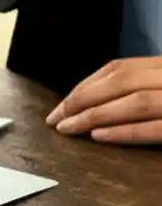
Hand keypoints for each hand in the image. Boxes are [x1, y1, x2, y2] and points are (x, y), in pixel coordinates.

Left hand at [45, 58, 161, 144]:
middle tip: (54, 119)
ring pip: (136, 102)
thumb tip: (96, 103)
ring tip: (68, 128)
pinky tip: (98, 136)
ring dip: (96, 115)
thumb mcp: (159, 85)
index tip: (63, 103)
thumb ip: (141, 86)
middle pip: (122, 82)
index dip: (86, 85)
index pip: (120, 68)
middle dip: (82, 99)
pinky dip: (125, 132)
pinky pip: (155, 128)